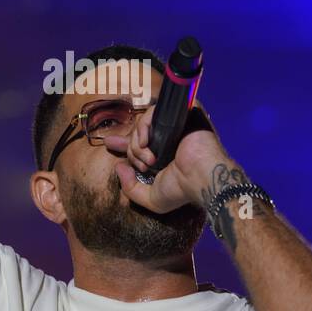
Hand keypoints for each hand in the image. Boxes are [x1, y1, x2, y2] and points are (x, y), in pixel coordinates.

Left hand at [102, 104, 230, 213]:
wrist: (201, 176)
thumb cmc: (181, 189)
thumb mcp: (151, 198)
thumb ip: (130, 188)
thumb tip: (119, 167)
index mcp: (162, 154)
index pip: (138, 142)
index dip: (123, 143)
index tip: (110, 143)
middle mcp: (168, 139)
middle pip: (137, 135)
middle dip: (132, 152)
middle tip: (143, 165)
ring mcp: (175, 125)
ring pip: (143, 124)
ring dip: (137, 144)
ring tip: (149, 159)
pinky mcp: (181, 113)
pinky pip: (153, 112)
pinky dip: (144, 126)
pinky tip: (146, 143)